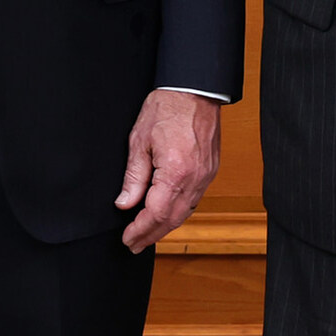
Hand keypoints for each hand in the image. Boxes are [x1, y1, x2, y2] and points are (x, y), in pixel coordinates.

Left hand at [114, 88, 226, 250]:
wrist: (195, 90)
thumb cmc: (167, 108)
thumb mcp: (139, 141)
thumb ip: (134, 177)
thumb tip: (125, 203)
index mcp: (175, 172)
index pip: (155, 213)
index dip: (140, 230)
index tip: (127, 239)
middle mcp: (195, 178)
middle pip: (172, 219)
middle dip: (152, 235)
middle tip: (134, 245)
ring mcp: (206, 176)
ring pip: (185, 212)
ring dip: (165, 226)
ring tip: (147, 234)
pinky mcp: (210, 171)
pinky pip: (194, 199)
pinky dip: (178, 211)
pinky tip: (166, 214)